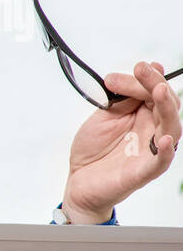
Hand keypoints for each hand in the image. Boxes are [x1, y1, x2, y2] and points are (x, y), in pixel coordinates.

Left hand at [63, 61, 180, 222]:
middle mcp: (153, 132)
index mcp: (145, 117)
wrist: (77, 181)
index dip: (142, 79)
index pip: (153, 92)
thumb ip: (121, 99)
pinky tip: (163, 139)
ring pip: (171, 128)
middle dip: (155, 84)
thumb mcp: (104, 117)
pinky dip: (165, 151)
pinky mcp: (143, 172)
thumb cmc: (93, 150)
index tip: (124, 72)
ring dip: (166, 108)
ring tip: (159, 91)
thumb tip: (135, 75)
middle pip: (166, 105)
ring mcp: (150, 152)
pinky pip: (161, 162)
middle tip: (140, 69)